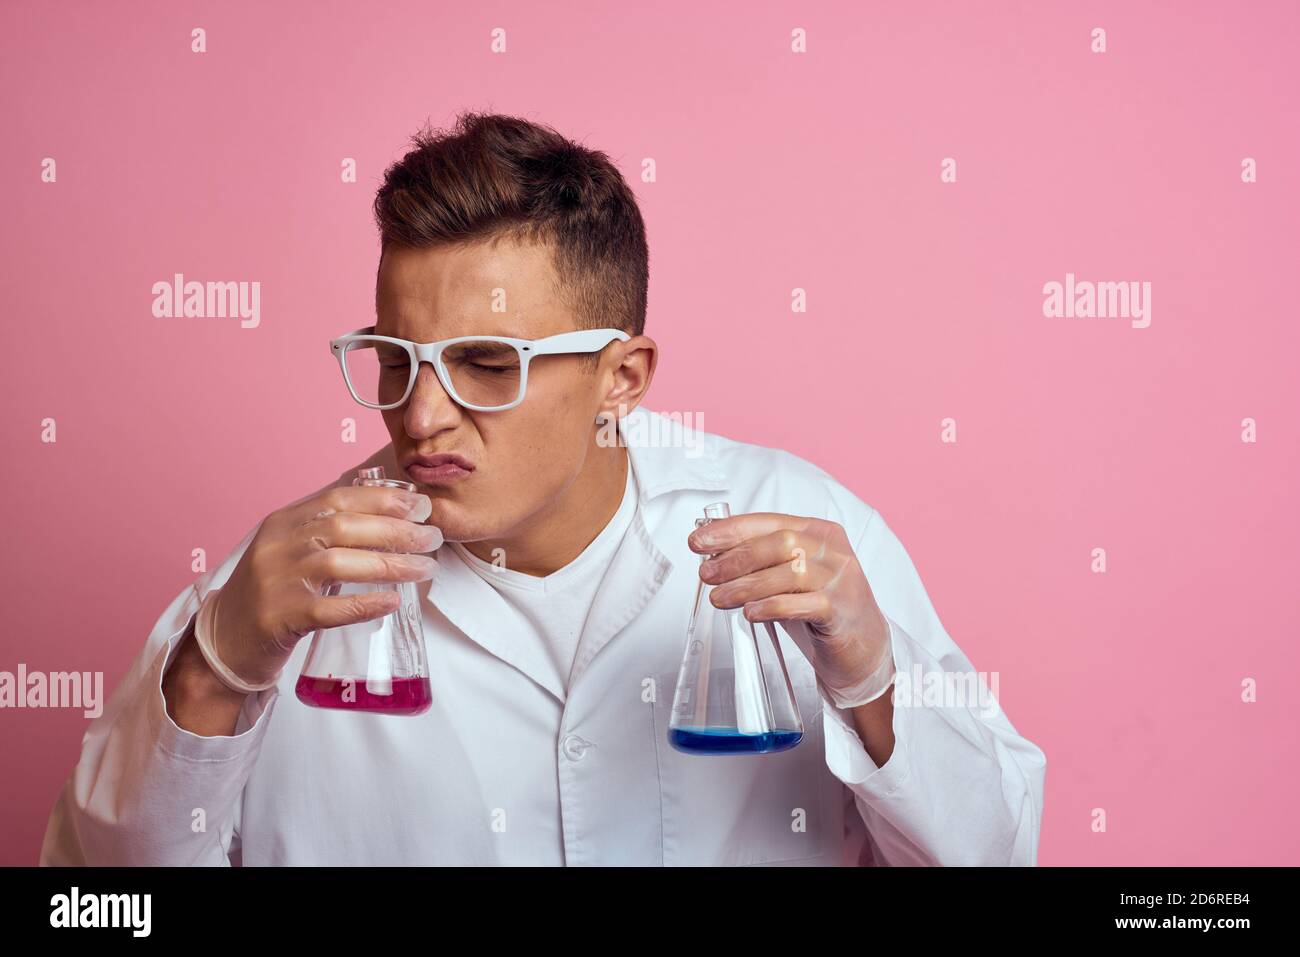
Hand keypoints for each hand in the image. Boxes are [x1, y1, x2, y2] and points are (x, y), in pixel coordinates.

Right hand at [208, 486, 442, 686]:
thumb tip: (393, 510)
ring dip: (391, 565)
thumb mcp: (293, 549)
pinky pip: (329, 609)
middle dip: (397, 530)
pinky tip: (394, 602)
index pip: (338, 498)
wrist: (226, 640)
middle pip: (344, 527)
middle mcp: (277, 545)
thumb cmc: (274, 592)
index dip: (383, 499)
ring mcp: (276, 581)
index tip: (420, 505)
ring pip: (340, 564)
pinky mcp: (279, 618)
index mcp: (284, 521)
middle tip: (433, 538)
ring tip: (426, 569)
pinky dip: (365, 604)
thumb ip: (329, 529)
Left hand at [688, 513, 890, 700]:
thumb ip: (763, 561)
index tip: (698, 542)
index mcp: (819, 532)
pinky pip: (803, 604)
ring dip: (746, 585)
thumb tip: (713, 553)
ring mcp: (841, 579)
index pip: (771, 522)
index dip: (732, 529)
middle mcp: (833, 551)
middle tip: (706, 573)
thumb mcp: (792, 576)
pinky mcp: (841, 610)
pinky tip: (750, 613)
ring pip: (789, 572)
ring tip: (719, 598)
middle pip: (780, 543)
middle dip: (736, 558)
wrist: (863, 648)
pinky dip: (771, 606)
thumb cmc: (822, 607)